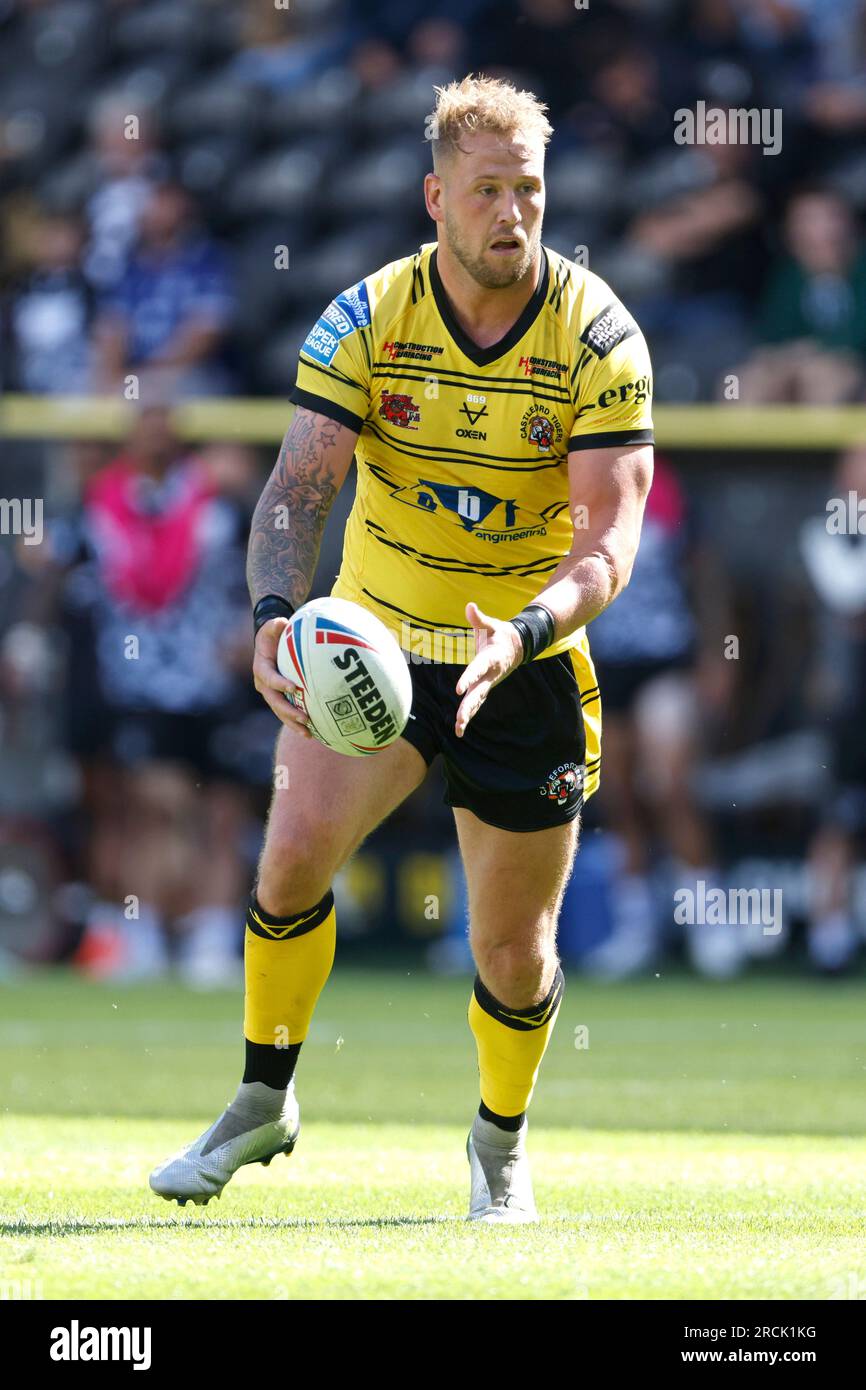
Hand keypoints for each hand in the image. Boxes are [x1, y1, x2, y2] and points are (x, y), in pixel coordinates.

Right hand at [252, 617, 313, 737]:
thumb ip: (276, 625)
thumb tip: (282, 622)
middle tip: (304, 718)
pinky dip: (298, 723)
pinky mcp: (280, 699)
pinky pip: (288, 713)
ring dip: (294, 723)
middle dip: (288, 712)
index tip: (294, 688)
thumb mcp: (273, 626)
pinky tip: (314, 732)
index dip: (279, 683)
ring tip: (309, 733)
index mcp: (261, 668)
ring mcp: (271, 694)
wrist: (269, 644)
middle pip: (275, 702)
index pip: (269, 678)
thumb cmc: (273, 633)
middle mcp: (264, 684)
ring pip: (281, 712)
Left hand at [454, 601, 523, 737]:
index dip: (469, 678)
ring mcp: (489, 683)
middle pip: (478, 693)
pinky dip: (469, 715)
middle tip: (460, 718)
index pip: (477, 669)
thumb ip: (479, 618)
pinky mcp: (486, 687)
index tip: (459, 689)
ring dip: (468, 715)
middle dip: (469, 706)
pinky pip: (477, 703)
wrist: (518, 646)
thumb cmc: (501, 634)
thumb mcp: (491, 624)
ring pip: (478, 701)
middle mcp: (490, 674)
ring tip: (458, 729)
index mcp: (490, 659)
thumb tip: (470, 606)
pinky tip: (459, 728)